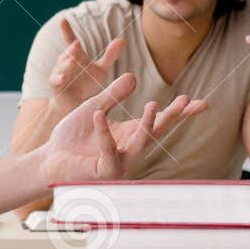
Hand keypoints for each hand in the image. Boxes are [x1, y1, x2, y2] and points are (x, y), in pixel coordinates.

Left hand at [37, 72, 208, 183]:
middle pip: (156, 132)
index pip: (159, 122)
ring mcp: (119, 163)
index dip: (179, 113)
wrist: (49, 159)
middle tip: (187, 100)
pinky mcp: (103, 172)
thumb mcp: (93, 108)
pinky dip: (103, 132)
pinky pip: (107, 151)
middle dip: (172, 117)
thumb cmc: (72, 137)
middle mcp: (129, 150)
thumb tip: (133, 75)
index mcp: (130, 135)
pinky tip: (99, 115)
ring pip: (138, 144)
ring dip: (146, 125)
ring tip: (153, 104)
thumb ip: (113, 95)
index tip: (200, 102)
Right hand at [48, 18, 124, 110]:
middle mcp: (65, 62)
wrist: (75, 104)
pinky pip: (55, 80)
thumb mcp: (101, 69)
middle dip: (72, 49)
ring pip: (62, 66)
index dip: (67, 31)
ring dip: (67, 62)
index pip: (70, 41)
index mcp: (76, 56)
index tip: (63, 19)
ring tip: (74, 58)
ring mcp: (59, 73)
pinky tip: (63, 77)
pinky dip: (58, 78)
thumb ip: (110, 55)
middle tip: (77, 44)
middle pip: (68, 53)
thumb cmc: (86, 84)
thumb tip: (122, 39)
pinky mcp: (56, 85)